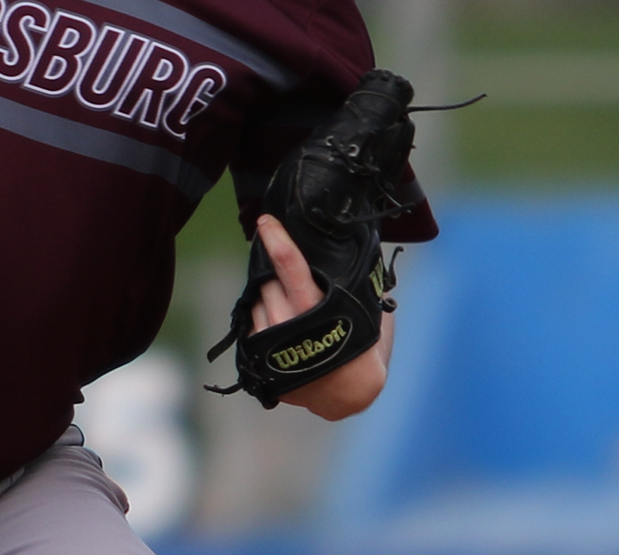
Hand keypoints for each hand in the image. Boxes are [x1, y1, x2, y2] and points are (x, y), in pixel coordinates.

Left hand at [251, 214, 392, 418]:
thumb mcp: (366, 315)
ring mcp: (268, 340)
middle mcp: (285, 323)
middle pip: (268, 279)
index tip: (265, 221)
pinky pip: (252, 323)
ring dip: (269, 295)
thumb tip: (351, 257)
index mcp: (314, 308)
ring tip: (293, 308)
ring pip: (257, 299)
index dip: (276, 241)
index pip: (289, 267)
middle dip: (276, 272)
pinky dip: (264, 318)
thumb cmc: (362, 353)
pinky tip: (284, 328)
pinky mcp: (257, 356)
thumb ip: (354, 287)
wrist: (346, 396)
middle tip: (291, 276)